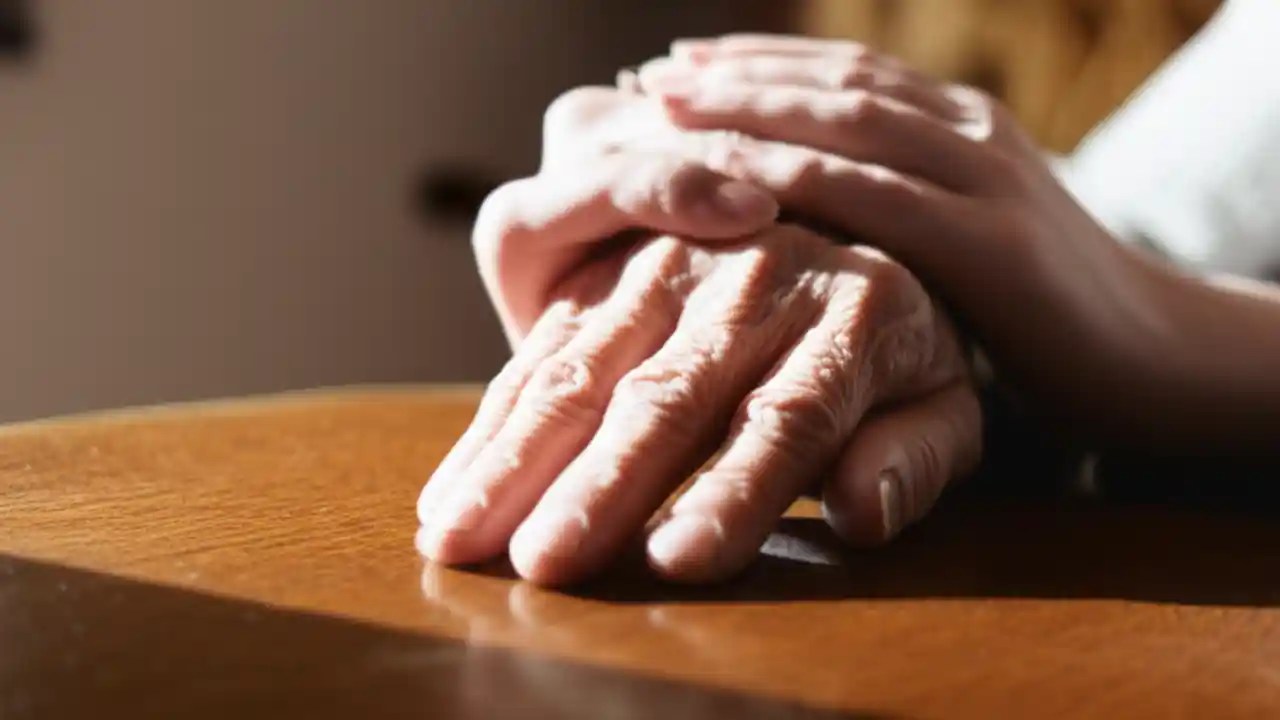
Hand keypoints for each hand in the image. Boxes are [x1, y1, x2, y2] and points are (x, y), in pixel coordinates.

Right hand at [418, 216, 977, 585]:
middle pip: (671, 391)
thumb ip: (917, 455)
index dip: (735, 490)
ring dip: (517, 452)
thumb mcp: (947, 401)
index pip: (790, 413)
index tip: (680, 565)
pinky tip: (451, 490)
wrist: (853, 220)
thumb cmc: (904, 345)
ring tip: (461, 534)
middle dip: (603, 480)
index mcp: (861, 310)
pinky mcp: (610, 273)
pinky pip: (542, 344)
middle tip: (547, 561)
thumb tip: (862, 513)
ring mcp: (674, 266)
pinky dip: (492, 422)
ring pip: (586, 364)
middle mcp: (756, 276)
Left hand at [626, 35, 1200, 446]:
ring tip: (668, 106)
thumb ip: (903, 214)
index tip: (680, 67)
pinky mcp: (994, 246)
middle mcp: (972, 133)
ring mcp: (986, 180)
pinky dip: (802, 179)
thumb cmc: (1049, 311)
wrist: (1157, 354)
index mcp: (964, 126)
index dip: (760, 65)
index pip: (847, 74)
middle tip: (652, 77)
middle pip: (837, 82)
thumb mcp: (970, 239)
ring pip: (851, 122)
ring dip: (753, 108)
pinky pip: (880, 196)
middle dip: (739, 74)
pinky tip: (734, 175)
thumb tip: (816, 223)